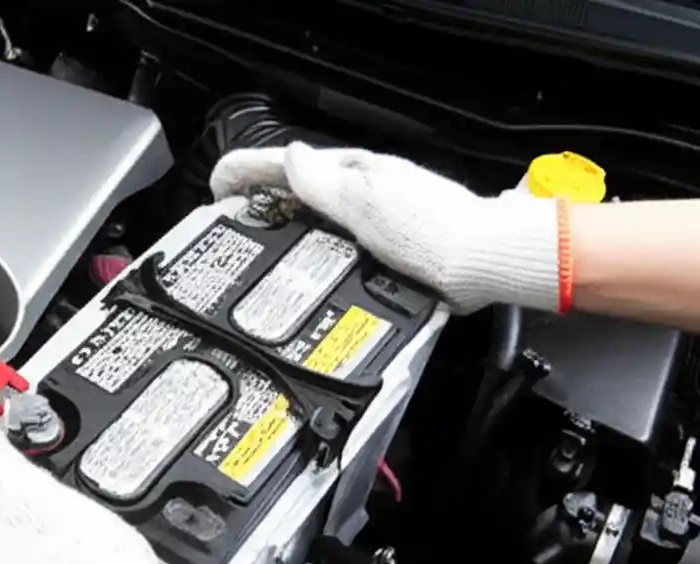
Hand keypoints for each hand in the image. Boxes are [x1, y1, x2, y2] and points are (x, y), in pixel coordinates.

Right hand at [210, 142, 564, 313]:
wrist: (483, 263)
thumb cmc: (429, 232)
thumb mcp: (363, 203)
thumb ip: (320, 182)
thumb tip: (286, 157)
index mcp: (354, 171)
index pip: (286, 164)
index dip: (246, 173)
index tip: (215, 190)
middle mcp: (366, 189)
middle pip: (301, 188)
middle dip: (261, 199)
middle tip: (229, 220)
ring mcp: (381, 216)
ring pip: (320, 216)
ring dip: (287, 224)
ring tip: (259, 247)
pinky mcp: (394, 246)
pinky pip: (341, 242)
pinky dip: (316, 248)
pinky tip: (312, 271)